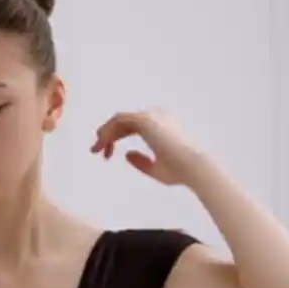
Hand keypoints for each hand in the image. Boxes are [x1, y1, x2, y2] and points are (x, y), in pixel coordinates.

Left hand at [90, 109, 204, 185]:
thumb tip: (126, 154)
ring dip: (105, 134)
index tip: (106, 155)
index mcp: (162, 125)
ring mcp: (151, 115)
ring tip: (96, 149)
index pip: (133, 126)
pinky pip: (119, 120)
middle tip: (95, 150)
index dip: (116, 138)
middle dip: (107, 135)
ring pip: (119, 119)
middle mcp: (157, 116)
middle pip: (124, 121)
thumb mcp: (156, 169)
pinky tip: (102, 144)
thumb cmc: (180, 172)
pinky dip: (108, 131)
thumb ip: (141, 162)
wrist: (193, 168)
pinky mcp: (145, 119)